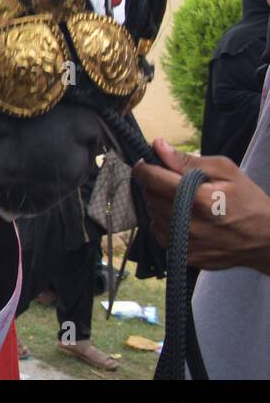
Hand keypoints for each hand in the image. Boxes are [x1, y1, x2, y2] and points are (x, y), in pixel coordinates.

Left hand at [134, 140, 269, 274]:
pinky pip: (159, 232)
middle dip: (155, 184)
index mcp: (200, 199)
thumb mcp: (226, 171)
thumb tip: (158, 146)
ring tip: (183, 201)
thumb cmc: (248, 201)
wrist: (265, 240)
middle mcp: (188, 224)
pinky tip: (184, 218)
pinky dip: (165, 222)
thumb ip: (188, 160)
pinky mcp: (183, 256)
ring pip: (152, 214)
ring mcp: (185, 243)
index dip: (144, 167)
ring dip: (160, 203)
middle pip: (149, 196)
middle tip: (173, 182)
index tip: (146, 162)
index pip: (153, 179)